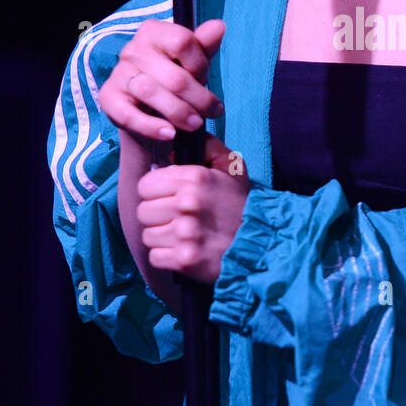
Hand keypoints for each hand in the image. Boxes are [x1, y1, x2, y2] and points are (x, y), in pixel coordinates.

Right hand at [98, 18, 226, 144]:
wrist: (149, 115)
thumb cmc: (174, 82)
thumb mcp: (193, 63)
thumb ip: (204, 46)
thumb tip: (218, 26)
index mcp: (154, 32)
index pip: (182, 41)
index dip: (199, 64)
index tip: (205, 80)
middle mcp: (132, 49)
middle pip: (174, 75)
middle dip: (199, 99)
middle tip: (213, 112)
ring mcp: (118, 74)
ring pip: (151, 92)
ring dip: (179, 113)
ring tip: (195, 125)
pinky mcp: (109, 99)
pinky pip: (129, 115)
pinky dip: (151, 127)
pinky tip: (169, 133)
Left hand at [136, 135, 250, 284]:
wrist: (261, 245)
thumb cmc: (242, 205)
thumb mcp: (232, 168)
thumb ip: (207, 147)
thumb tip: (176, 145)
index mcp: (194, 178)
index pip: (145, 184)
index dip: (155, 192)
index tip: (168, 198)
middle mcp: (186, 204)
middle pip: (143, 211)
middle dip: (157, 215)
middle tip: (178, 219)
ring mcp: (184, 233)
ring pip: (148, 235)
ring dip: (162, 237)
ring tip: (183, 236)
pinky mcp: (184, 259)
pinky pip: (155, 257)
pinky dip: (166, 258)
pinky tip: (184, 251)